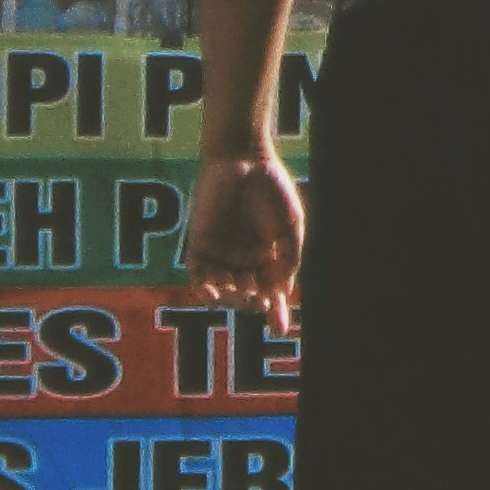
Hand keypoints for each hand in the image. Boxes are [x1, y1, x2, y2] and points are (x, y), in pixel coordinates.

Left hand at [187, 148, 304, 332]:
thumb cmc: (272, 190)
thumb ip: (288, 259)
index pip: (272, 291)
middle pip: (248, 293)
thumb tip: (282, 294)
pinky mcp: (199, 244)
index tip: (280, 329)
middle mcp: (244, 259)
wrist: (243, 159)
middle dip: (252, 301)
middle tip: (258, 299)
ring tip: (238, 296)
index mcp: (269, 256)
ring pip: (223, 289)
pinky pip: (198, 274)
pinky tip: (212, 295)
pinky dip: (203, 288)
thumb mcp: (291, 227)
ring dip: (230, 299)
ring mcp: (221, 253)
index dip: (276, 311)